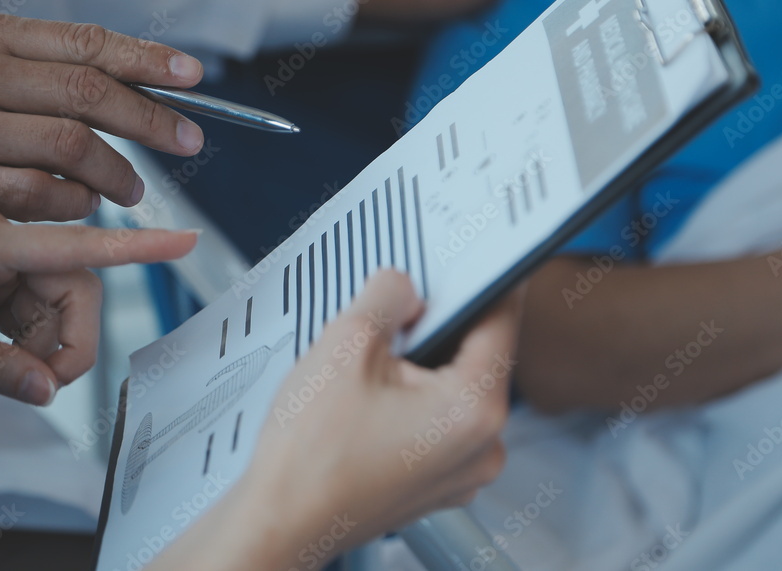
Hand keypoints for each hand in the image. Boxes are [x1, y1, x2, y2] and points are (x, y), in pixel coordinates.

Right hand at [0, 10, 206, 221]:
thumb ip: (56, 75)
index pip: (86, 42)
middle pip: (88, 92)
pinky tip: (85, 204)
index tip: (191, 75)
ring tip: (133, 189)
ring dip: (118, 172)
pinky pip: (45, 193)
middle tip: (188, 140)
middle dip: (151, 119)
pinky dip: (78, 203)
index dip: (147, 60)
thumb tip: (151, 88)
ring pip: (72, 145)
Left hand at [0, 209, 196, 404]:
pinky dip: (30, 335)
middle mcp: (0, 241)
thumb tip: (44, 387)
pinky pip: (36, 301)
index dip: (136, 248)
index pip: (75, 248)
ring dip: (47, 340)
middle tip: (41, 381)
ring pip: (60, 298)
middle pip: (76, 286)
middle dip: (70, 340)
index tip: (186, 240)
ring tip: (6, 365)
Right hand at [153, 271, 521, 570]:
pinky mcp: (440, 481)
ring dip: (421, 368)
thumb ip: (387, 296)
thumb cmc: (309, 461)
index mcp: (474, 410)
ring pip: (455, 390)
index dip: (485, 281)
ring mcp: (463, 470)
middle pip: (477, 356)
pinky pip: (439, 423)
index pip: (502, 320)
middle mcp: (483, 446)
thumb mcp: (344, 345)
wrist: (280, 522)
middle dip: (437, 329)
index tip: (478, 259)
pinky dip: (413, 403)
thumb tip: (404, 285)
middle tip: (391, 322)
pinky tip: (370, 404)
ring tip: (368, 373)